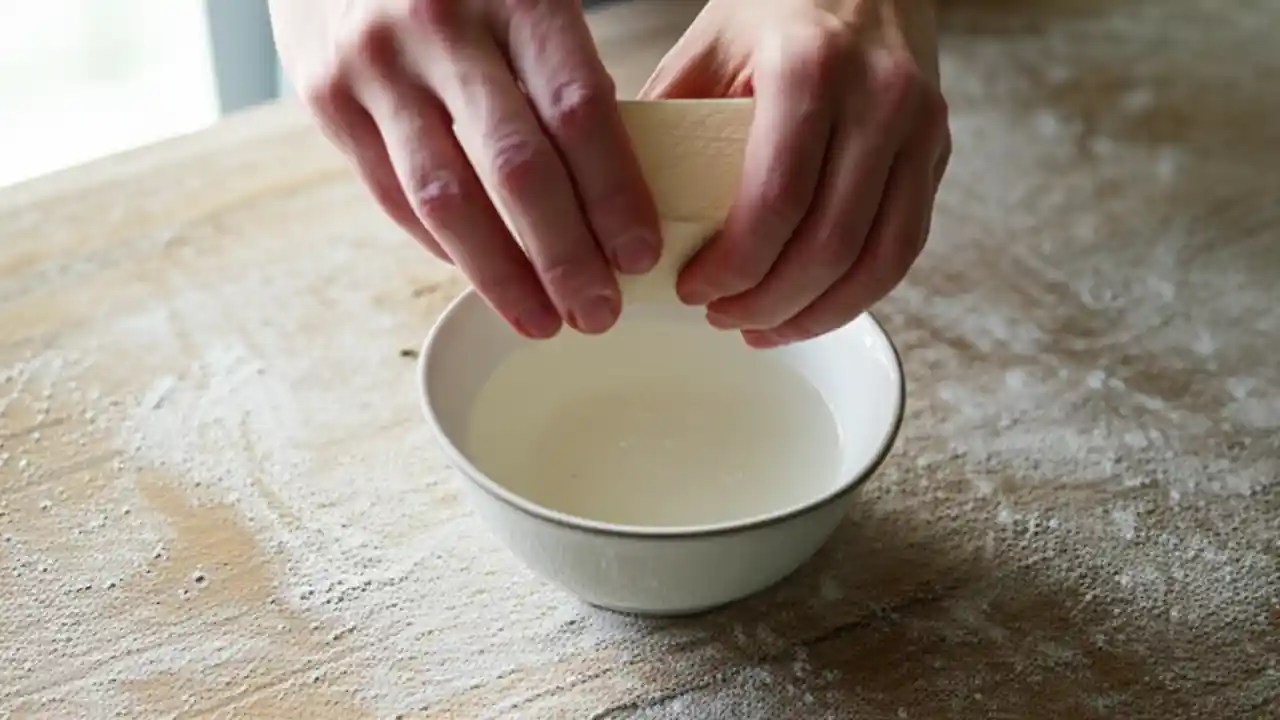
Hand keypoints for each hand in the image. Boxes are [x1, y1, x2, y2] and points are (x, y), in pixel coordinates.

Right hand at [270, 0, 661, 337]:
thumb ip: (563, 67)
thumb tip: (618, 184)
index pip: (579, 111)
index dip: (614, 194)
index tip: (639, 256)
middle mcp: (441, 27)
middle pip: (516, 168)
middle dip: (564, 256)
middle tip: (600, 313)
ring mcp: (376, 65)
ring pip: (447, 198)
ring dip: (500, 275)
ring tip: (544, 321)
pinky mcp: (325, 97)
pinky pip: (394, 194)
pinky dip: (443, 247)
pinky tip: (482, 277)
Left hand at [643, 0, 949, 346]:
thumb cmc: (776, 6)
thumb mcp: (707, 46)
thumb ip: (669, 121)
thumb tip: (624, 213)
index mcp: (811, 70)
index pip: (777, 201)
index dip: (735, 267)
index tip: (693, 291)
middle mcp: (879, 100)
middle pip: (829, 244)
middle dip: (769, 302)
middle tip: (721, 318)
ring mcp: (920, 128)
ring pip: (877, 260)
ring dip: (817, 313)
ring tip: (762, 328)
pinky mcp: (938, 152)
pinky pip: (904, 247)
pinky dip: (858, 293)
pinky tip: (813, 308)